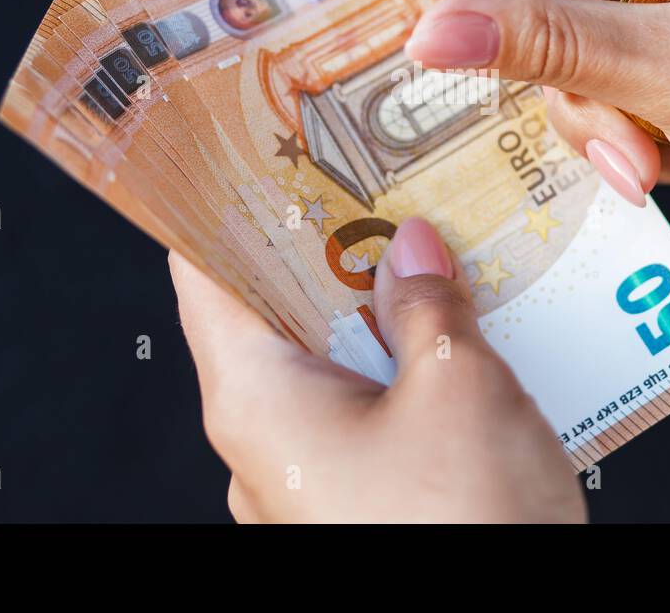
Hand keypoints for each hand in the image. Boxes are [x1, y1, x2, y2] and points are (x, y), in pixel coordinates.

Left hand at [171, 218, 585, 521]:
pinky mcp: (357, 503)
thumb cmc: (465, 531)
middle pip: (275, 309)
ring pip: (332, 362)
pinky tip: (464, 331)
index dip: (230, 194)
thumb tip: (413, 251)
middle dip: (335, 243)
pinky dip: (404, 366)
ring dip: (382, 306)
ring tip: (440, 246)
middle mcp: (263, 439)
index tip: (266, 138)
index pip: (205, 265)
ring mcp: (309, 477)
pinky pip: (367, 411)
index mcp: (253, 395)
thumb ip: (428, 306)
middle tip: (387, 180)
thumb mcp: (459, 390)